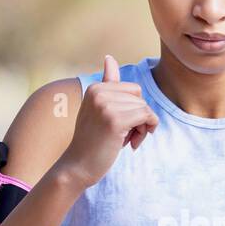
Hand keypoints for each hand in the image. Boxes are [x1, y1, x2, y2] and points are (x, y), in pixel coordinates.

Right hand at [57, 54, 159, 187]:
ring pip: (145, 108)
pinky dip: (146, 131)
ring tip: (126, 140)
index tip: (121, 125)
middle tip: (124, 135)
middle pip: (140, 98)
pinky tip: (131, 143)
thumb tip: (109, 57)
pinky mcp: (115, 121)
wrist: (77, 167)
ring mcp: (106, 106)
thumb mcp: (97, 108)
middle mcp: (99, 93)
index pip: (133, 90)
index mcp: (95, 88)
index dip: (133, 109)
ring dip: (142, 127)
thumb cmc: (91, 141)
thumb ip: (107, 84)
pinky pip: (147, 117)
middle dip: (138, 117)